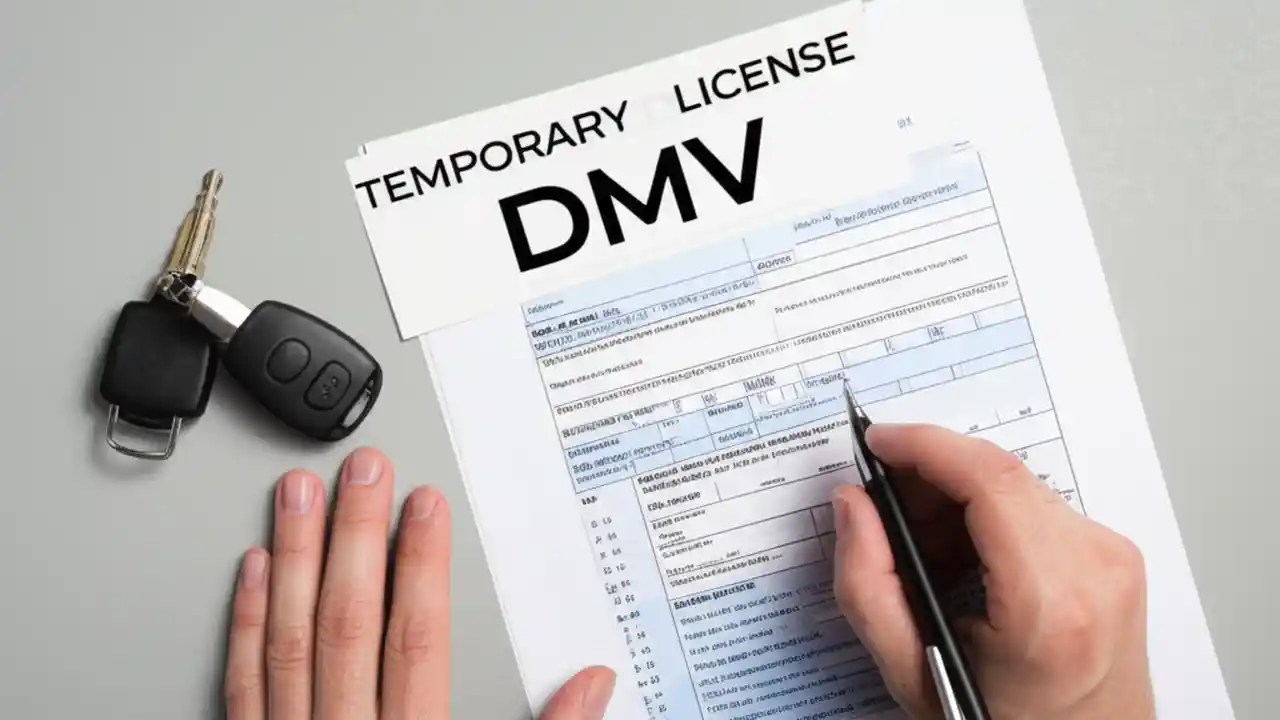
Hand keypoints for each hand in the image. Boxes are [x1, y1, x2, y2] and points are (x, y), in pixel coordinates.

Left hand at [222, 447, 615, 718]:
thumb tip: (591, 685)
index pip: (417, 639)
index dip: (423, 565)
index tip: (425, 506)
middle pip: (348, 625)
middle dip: (356, 539)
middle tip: (361, 472)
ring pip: (288, 641)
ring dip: (295, 561)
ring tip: (299, 496)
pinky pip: (245, 685)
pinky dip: (247, 623)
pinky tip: (254, 570)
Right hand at [832, 424, 1154, 719]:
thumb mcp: (913, 676)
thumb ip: (866, 586)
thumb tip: (854, 505)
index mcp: (1050, 602)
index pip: (988, 480)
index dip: (925, 446)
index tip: (878, 442)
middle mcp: (1095, 568)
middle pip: (999, 473)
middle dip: (930, 474)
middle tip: (886, 507)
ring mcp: (1113, 557)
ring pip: (1016, 483)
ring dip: (958, 496)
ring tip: (924, 546)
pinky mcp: (1115, 553)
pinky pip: (1038, 504)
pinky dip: (990, 514)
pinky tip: (962, 554)